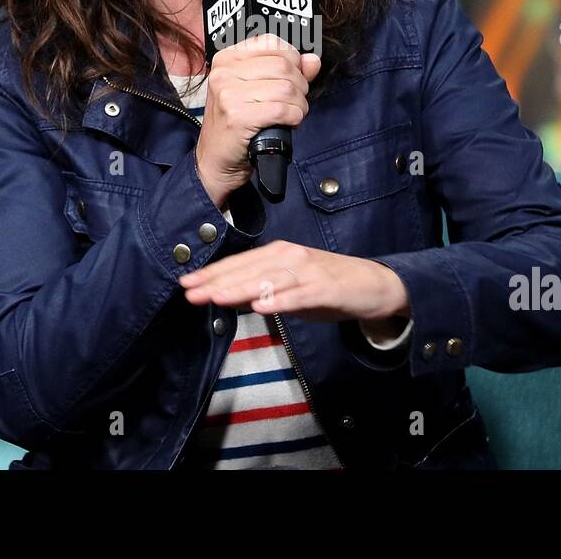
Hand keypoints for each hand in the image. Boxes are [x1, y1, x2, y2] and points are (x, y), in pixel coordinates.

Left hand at [178, 239, 409, 323]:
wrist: (374, 285)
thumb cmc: (327, 285)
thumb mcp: (289, 287)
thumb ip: (259, 290)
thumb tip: (224, 296)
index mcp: (280, 253)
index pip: (240, 263)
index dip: (212, 273)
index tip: (187, 283)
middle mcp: (292, 256)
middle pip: (249, 269)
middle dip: (217, 281)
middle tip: (191, 292)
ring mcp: (309, 271)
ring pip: (270, 280)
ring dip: (242, 288)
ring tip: (217, 297)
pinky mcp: (327, 288)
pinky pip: (300, 295)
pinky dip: (281, 300)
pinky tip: (262, 307)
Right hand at [194, 34, 321, 207]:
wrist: (215, 160)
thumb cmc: (237, 123)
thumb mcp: (258, 90)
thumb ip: (288, 71)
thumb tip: (312, 59)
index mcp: (227, 58)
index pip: (273, 42)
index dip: (293, 60)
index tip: (293, 77)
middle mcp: (224, 72)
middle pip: (284, 65)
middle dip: (300, 86)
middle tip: (293, 102)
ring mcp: (228, 94)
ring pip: (286, 88)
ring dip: (298, 105)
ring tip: (290, 114)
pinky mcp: (238, 116)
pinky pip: (282, 109)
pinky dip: (293, 117)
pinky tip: (287, 123)